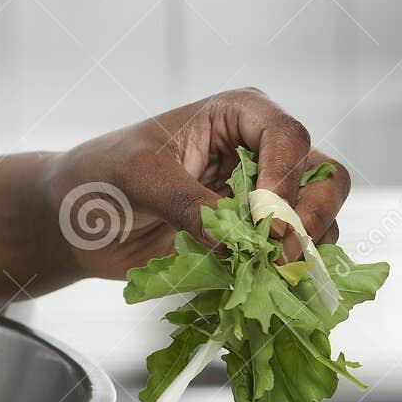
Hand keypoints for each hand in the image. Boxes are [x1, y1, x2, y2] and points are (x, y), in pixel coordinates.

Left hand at [43, 88, 350, 279]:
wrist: (78, 222)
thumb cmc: (100, 178)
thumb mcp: (137, 179)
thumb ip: (186, 204)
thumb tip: (232, 243)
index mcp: (237, 116)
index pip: (287, 136)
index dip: (284, 177)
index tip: (261, 216)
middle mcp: (261, 152)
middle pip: (323, 176)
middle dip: (311, 216)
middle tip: (282, 253)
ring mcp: (262, 199)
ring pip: (318, 218)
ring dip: (306, 249)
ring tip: (271, 273)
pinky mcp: (253, 241)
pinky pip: (294, 256)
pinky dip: (290, 273)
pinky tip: (267, 286)